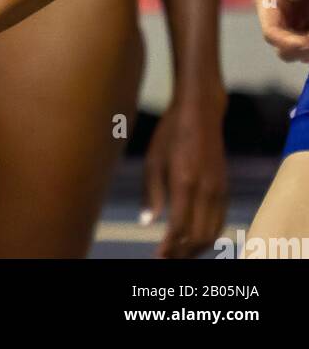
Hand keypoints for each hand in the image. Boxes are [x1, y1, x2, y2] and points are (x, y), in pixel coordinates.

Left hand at [141, 91, 227, 257]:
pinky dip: (207, 237)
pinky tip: (193, 239)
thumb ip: (151, 192)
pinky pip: (219, 222)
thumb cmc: (170, 133)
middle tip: (164, 259)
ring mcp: (219, 189)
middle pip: (198, 236)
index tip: (157, 256)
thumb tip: (147, 223)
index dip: (169, 247)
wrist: (200, 111)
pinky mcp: (225, 188)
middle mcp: (206, 189)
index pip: (179, 227)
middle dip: (182, 254)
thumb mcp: (153, 159)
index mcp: (185, 181)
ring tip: (177, 254)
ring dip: (195, 249)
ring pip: (212, 234)